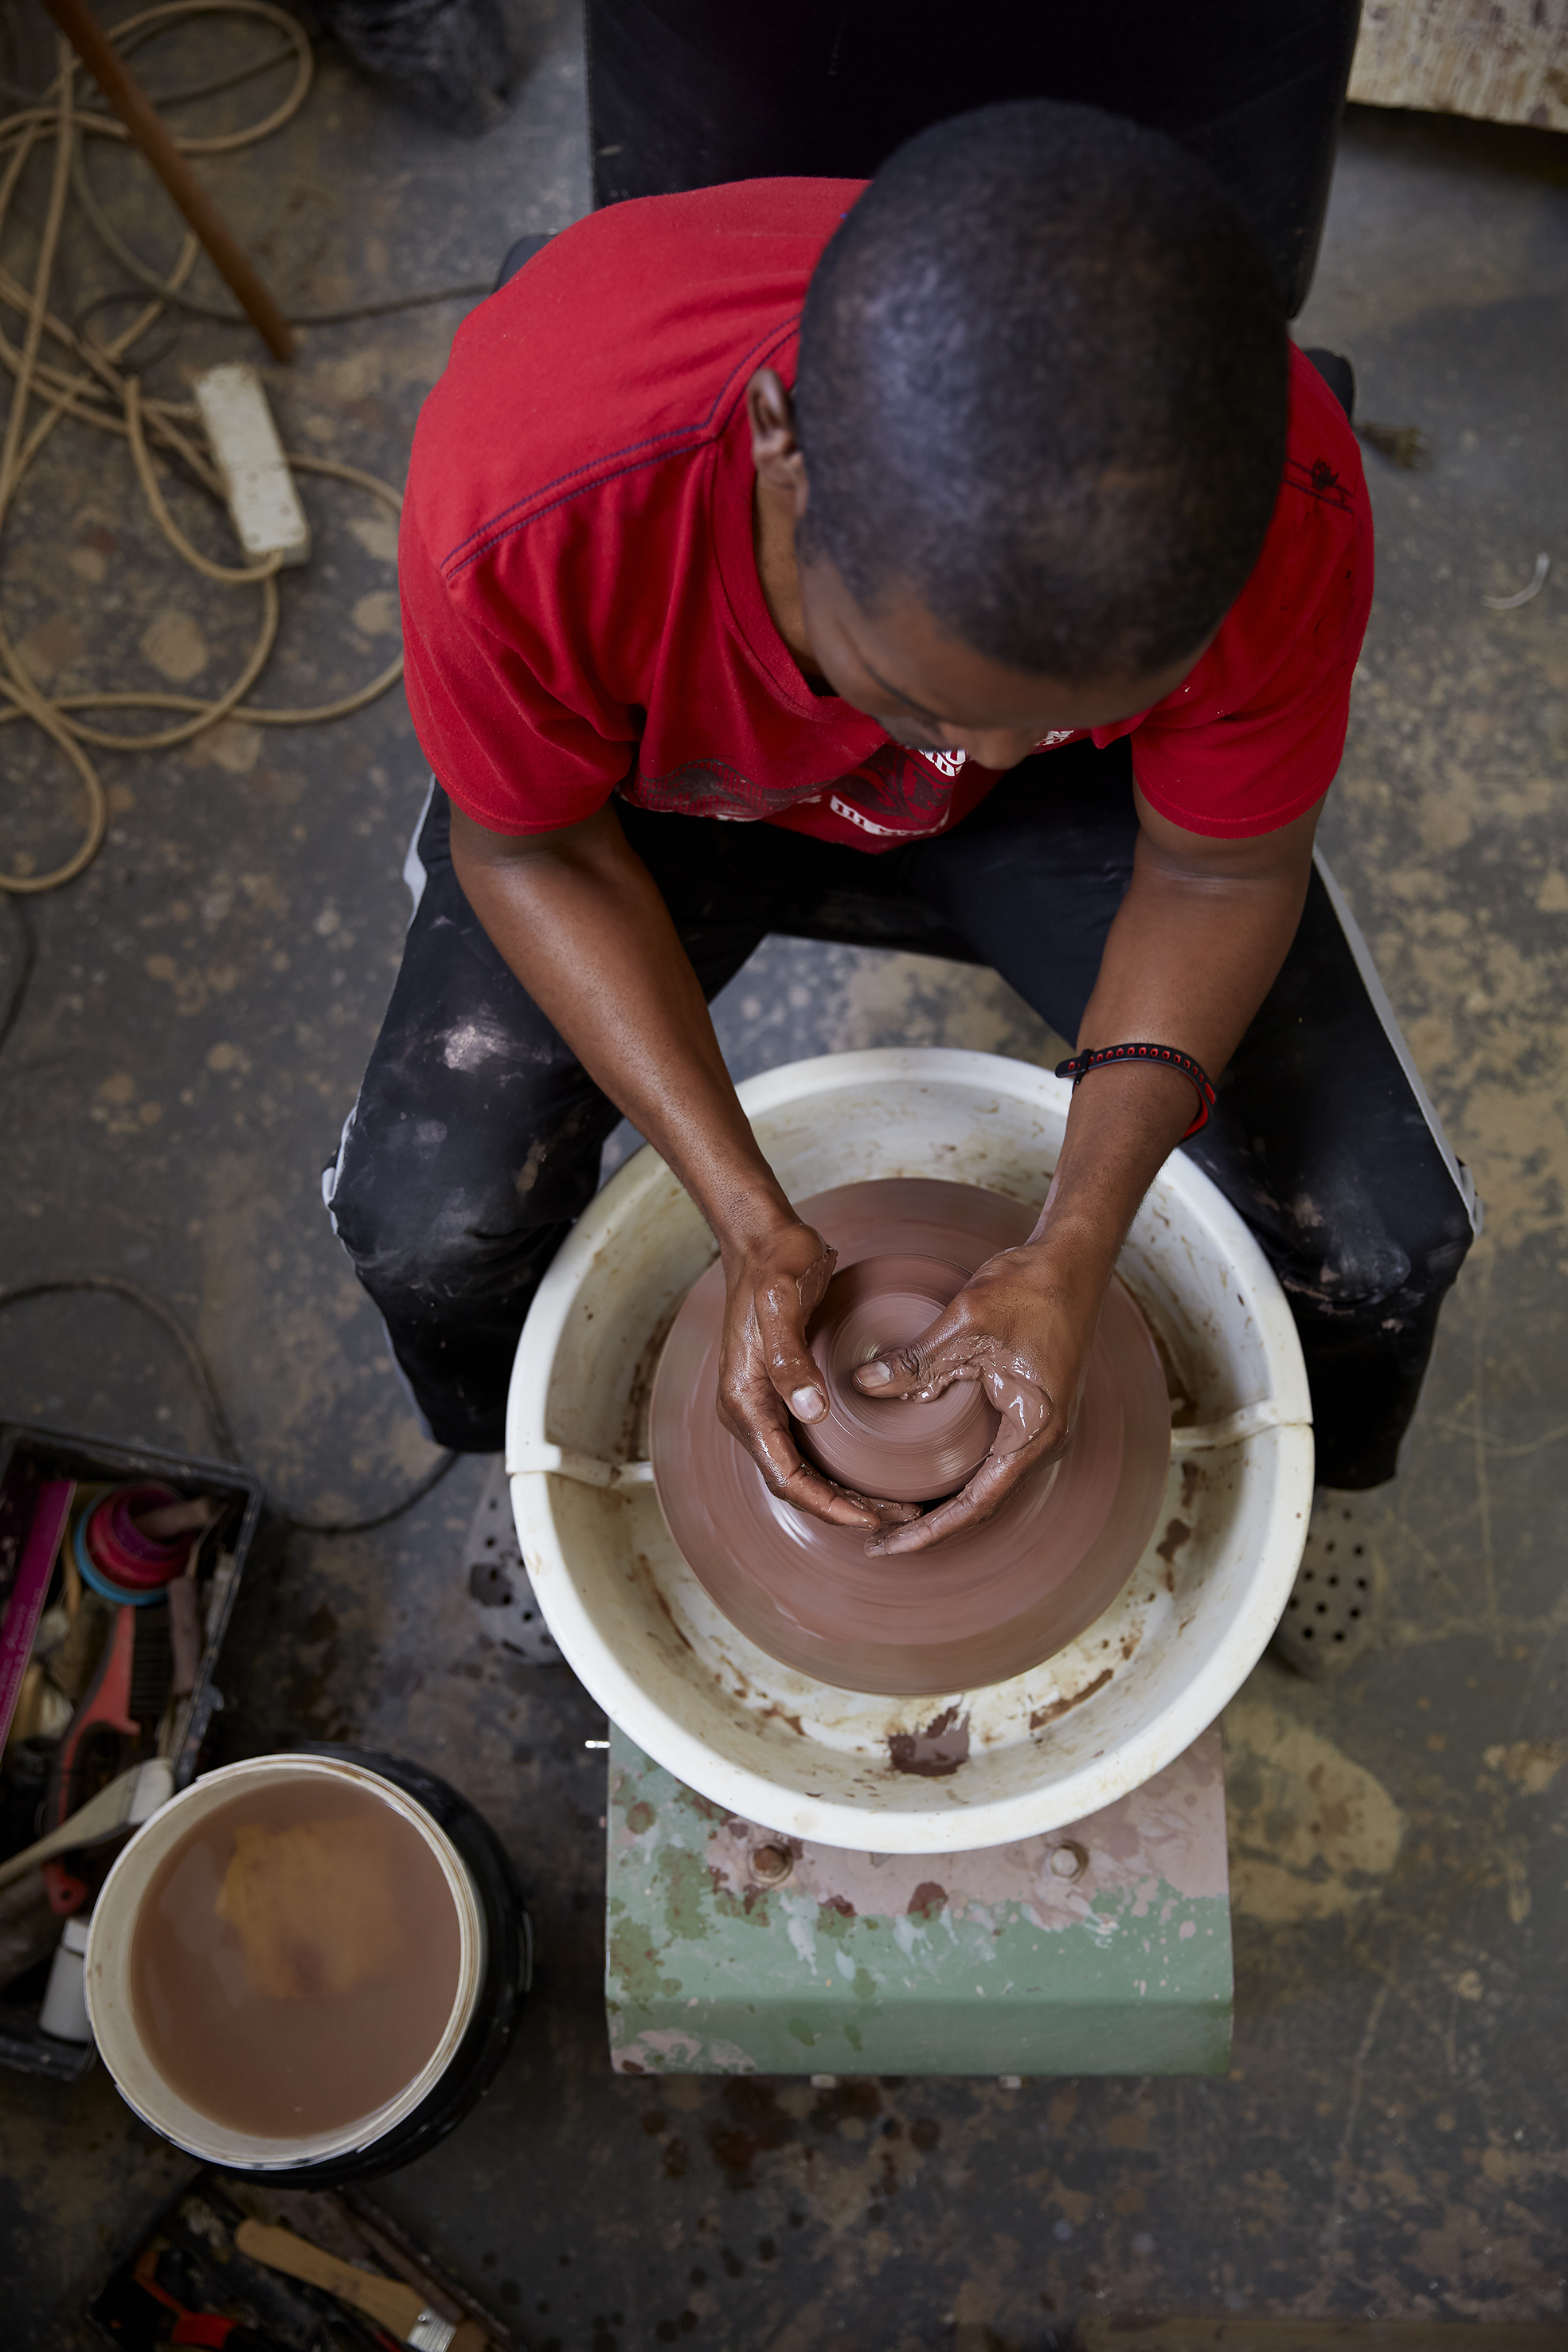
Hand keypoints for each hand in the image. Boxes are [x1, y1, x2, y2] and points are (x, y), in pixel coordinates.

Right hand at [716, 1220, 920, 1533]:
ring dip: (844, 1494)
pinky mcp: (784, 1392)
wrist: (765, 1238)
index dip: (828, 1506)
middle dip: (844, 1510)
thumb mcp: (781, 1303)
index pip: (785, 1478)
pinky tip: (874, 1469)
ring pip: (803, 1471)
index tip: (873, 1519)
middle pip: (795, 1485)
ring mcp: (766, 1403)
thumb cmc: (775, 1265)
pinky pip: (809, 1447)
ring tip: (893, 1504)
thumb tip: (809, 1412)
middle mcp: (749, 1411)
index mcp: (743, 1401)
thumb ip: (789, 1358)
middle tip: (898, 1518)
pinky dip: (840, 1468)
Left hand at [850, 1240, 1103, 1554]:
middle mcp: (1041, 1441)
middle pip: (980, 1506)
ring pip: (984, 1483)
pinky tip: (920, 1471)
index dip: (928, 1533)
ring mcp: (1037, 1428)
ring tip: (890, 1512)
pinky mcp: (1029, 1410)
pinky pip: (989, 1457)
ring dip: (941, 1503)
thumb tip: (862, 1387)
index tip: (886, 1549)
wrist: (1072, 1260)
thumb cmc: (1030, 1290)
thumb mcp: (966, 1324)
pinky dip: (954, 1474)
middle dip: (928, 1527)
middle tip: (874, 1537)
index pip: (976, 1506)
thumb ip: (917, 1362)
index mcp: (1034, 1433)